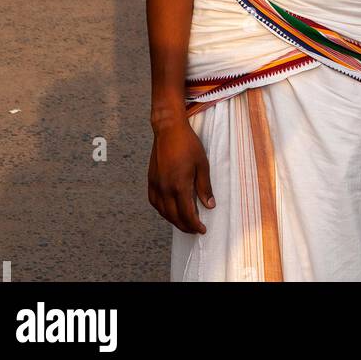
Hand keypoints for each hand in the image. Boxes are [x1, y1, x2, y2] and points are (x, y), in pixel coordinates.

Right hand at [148, 118, 214, 233]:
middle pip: (174, 216)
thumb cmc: (188, 144)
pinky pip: (154, 202)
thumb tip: (209, 205)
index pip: (187, 214)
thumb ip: (204, 187)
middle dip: (185, 226)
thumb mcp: (202, 164)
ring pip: (163, 212)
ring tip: (184, 222)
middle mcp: (165, 188)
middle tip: (195, 229)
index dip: (195, 225)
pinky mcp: (151, 180)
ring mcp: (156, 185)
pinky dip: (162, 211)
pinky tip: (169, 210)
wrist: (168, 129)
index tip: (202, 230)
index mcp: (180, 185)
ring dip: (173, 220)